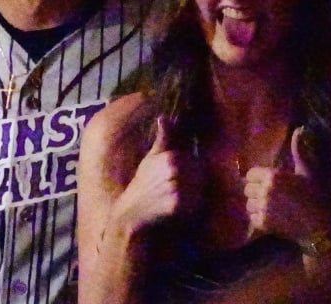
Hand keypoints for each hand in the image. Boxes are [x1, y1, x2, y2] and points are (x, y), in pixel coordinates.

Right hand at [111, 116, 197, 236]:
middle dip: (195, 184)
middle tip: (179, 193)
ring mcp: (176, 187)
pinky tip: (178, 211)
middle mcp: (174, 169)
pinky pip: (195, 206)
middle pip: (201, 176)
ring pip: (200, 190)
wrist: (129, 214)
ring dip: (194, 197)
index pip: (197, 161)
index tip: (181, 180)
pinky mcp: (176, 205)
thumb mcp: (151, 159)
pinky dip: (191, 210)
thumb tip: (164, 116)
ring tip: (178, 201)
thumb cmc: (142, 185)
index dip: (192, 171)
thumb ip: (163, 139)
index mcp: (171, 156)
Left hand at [243, 127, 330, 244]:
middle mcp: (265, 191)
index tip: (266, 182)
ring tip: (268, 207)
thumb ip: (299, 152)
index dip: (258, 178)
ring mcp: (263, 208)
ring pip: (248, 204)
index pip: (251, 174)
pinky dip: (258, 219)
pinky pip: (252, 218)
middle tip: (267, 195)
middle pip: (247, 189)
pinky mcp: (264, 223)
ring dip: (256, 205)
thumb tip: (299, 130)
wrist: (321, 226)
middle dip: (255, 191)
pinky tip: (270, 218)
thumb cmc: (316, 197)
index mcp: (273, 176)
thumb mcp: (308, 172)